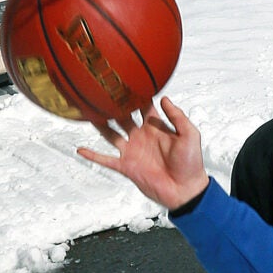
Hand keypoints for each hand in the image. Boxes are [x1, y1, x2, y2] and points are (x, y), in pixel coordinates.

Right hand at [76, 93, 207, 208]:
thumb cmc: (191, 163)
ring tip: (88, 113)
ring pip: (111, 135)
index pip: (143, 106)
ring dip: (100, 125)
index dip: (135, 95)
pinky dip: (93, 155)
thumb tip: (165, 98)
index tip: (125, 82)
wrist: (185, 190)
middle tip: (102, 93)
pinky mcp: (126, 166)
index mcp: (156, 127)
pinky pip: (106, 159)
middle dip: (114, 106)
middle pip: (123, 117)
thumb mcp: (189, 135)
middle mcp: (141, 136)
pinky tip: (80, 150)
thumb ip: (177, 117)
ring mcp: (132, 151)